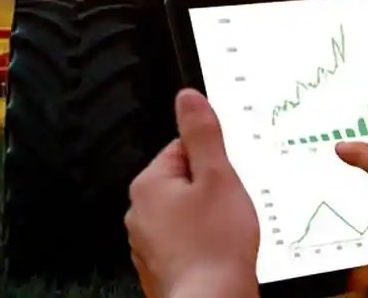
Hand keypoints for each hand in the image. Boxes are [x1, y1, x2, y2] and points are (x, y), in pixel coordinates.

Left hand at [125, 89, 259, 297]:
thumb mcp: (218, 175)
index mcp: (148, 184)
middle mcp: (139, 213)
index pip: (181, 149)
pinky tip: (217, 254)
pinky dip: (201, 246)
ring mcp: (146, 244)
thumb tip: (188, 98)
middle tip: (228, 209)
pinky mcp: (159, 268)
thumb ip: (202, 133)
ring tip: (224, 235)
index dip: (212, 163)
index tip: (225, 180)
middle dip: (210, 193)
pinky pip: (184, 244)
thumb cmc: (215, 246)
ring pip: (185, 215)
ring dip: (207, 221)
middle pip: (183, 183)